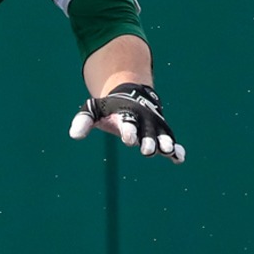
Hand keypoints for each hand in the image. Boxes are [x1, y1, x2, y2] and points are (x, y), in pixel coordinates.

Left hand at [68, 83, 184, 162]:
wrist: (130, 95)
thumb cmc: (108, 108)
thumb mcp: (93, 109)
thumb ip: (83, 120)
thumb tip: (74, 135)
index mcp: (126, 115)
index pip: (128, 123)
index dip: (128, 131)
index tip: (128, 139)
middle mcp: (142, 121)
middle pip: (147, 132)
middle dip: (148, 141)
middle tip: (148, 150)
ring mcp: (154, 127)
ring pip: (162, 136)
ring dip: (165, 143)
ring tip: (168, 152)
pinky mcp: (162, 133)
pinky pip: (171, 140)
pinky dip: (176, 149)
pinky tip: (179, 159)